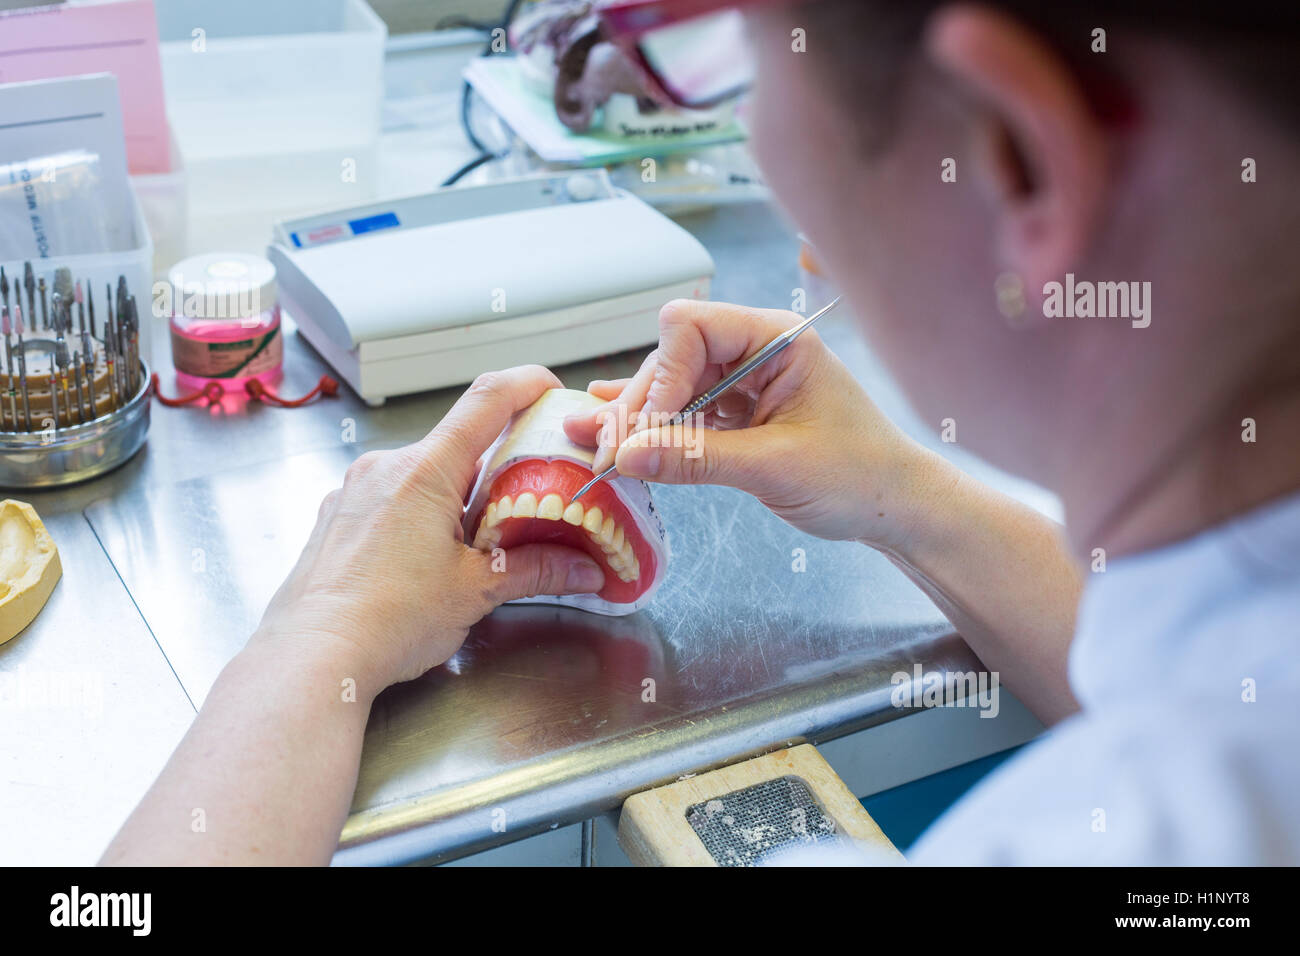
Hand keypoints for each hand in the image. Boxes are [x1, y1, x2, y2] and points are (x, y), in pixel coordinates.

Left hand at [252, 366, 606, 694]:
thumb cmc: (386, 620)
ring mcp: (353, 491)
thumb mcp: (476, 592)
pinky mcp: (336, 518)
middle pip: (459, 444)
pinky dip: (421, 514)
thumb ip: (537, 571)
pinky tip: (428, 559)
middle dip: (500, 467)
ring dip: (459, 496)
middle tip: (532, 501)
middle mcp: (385, 467)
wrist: (311, 658)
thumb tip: (585, 570)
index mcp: (425, 470)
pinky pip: (390, 498)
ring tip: (479, 544)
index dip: (527, 383)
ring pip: (423, 474)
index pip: (487, 400)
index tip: (552, 388)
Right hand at [564, 299, 944, 550]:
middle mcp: (755, 352)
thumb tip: (626, 454)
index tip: (647, 428)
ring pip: (671, 389)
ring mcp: (744, 382)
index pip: (692, 327)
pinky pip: (683, 413)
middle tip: (608, 455)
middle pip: (672, 361)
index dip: (660, 374)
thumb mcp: (774, 468)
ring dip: (636, 419)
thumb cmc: (858, 476)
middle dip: (639, 406)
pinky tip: (607, 427)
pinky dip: (652, 427)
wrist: (894, 506)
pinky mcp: (736, 413)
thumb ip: (696, 458)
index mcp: (776, 341)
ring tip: (591, 443)